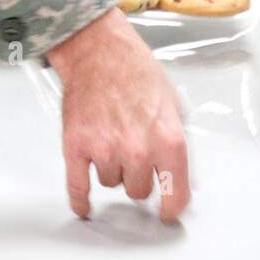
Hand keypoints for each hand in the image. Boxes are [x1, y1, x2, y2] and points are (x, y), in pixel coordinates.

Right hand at [45, 6, 189, 222]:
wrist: (97, 48)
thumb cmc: (134, 69)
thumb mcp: (174, 103)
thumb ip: (180, 142)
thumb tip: (183, 175)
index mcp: (168, 140)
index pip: (177, 195)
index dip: (173, 206)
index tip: (168, 211)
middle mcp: (138, 149)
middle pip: (139, 191)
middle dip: (137, 175)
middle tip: (132, 151)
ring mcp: (105, 149)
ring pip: (111, 183)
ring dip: (112, 169)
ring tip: (110, 138)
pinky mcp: (76, 145)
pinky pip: (78, 187)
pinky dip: (80, 200)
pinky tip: (84, 207)